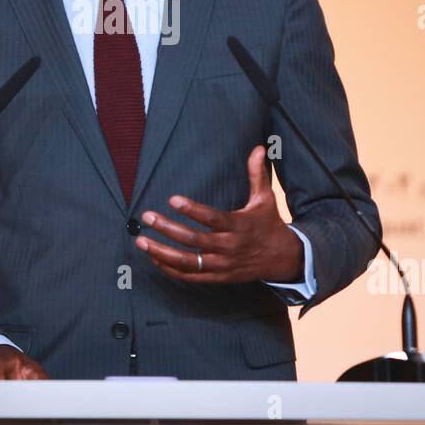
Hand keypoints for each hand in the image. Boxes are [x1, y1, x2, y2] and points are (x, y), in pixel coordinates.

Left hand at [135, 145, 304, 283]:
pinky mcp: (218, 277)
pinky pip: (191, 276)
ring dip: (163, 252)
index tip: (172, 200)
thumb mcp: (266, 198)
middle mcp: (229, 247)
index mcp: (239, 226)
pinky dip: (171, 269)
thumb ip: (257, 174)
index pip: (212, 218)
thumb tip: (258, 147)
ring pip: (188, 261)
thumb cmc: (269, 224)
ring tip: (142, 240)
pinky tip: (155, 258)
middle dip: (168, 229)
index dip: (192, 210)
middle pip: (194, 240)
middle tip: (148, 217)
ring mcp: (223, 265)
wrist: (282, 259)